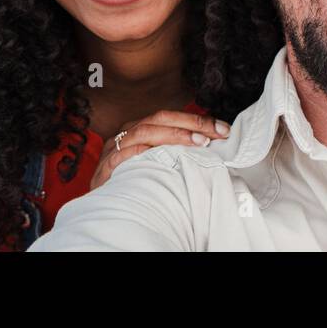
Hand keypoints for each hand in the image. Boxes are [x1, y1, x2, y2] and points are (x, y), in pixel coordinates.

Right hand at [90, 110, 229, 190]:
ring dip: (175, 135)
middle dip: (192, 123)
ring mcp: (114, 148)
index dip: (198, 120)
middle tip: (217, 132)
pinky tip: (165, 155)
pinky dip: (146, 152)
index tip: (223, 129)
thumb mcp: (155, 163)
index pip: (171, 117)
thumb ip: (175, 152)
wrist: (103, 209)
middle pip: (160, 118)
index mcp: (139, 129)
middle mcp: (127, 133)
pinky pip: (125, 154)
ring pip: (146, 131)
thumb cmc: (133, 184)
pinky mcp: (106, 167)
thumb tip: (210, 147)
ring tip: (200, 142)